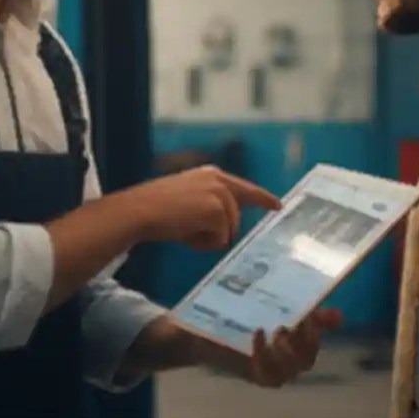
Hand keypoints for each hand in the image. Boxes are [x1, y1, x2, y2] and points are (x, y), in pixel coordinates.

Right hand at [124, 165, 280, 249]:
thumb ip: (208, 205)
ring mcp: (220, 195)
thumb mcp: (187, 200)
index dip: (262, 198)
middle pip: (236, 217)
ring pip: (228, 230)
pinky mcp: (218, 211)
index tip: (278, 206)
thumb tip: (225, 227)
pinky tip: (185, 233)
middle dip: (218, 231)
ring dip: (207, 237)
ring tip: (182, 228)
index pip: (244, 188)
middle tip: (186, 230)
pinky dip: (203, 243)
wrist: (140, 211)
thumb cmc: (155, 209)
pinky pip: (220, 239)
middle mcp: (219, 180)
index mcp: (211, 174)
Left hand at [196, 308, 343, 386]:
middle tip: (292, 321)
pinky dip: (264, 353)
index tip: (307, 313)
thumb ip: (301, 309)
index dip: (314, 330)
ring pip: (290, 370)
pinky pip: (267, 373)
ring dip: (286, 351)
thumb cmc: (241, 320)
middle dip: (303, 342)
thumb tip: (340, 316)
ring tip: (277, 330)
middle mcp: (286, 363)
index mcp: (293, 346)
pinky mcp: (254, 375)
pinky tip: (258, 333)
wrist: (202, 333)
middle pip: (306, 360)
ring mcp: (271, 372)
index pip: (313, 344)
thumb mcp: (271, 308)